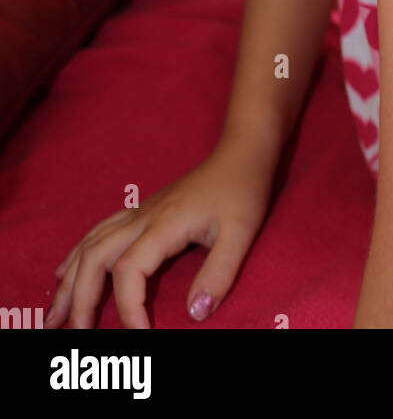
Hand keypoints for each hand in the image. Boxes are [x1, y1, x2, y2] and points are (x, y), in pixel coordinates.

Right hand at [45, 139, 273, 329]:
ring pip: (90, 245)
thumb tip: (195, 315)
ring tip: (54, 315)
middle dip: (80, 298)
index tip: (141, 335)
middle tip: (74, 334)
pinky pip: (97, 233)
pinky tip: (62, 272)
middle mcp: (142, 217)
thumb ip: (219, 274)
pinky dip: (76, 255)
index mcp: (164, 224)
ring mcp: (138, 212)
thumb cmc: (242, 191)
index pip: (130, 271)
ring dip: (69, 280)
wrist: (240, 154)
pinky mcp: (140, 211)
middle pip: (96, 258)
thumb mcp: (241, 233)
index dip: (129, 307)